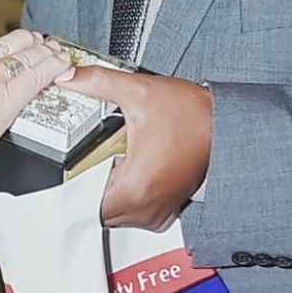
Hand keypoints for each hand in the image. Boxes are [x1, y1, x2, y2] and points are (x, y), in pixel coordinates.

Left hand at [66, 67, 212, 229]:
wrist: (226, 123)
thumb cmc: (194, 115)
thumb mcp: (139, 91)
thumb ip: (97, 82)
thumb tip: (68, 77)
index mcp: (136, 187)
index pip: (85, 205)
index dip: (70, 185)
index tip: (65, 168)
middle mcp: (148, 207)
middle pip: (97, 210)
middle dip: (87, 186)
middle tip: (86, 158)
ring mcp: (158, 211)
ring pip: (115, 214)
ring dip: (105, 191)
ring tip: (106, 162)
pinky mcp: (166, 208)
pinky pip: (133, 213)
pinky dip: (124, 195)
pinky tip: (124, 169)